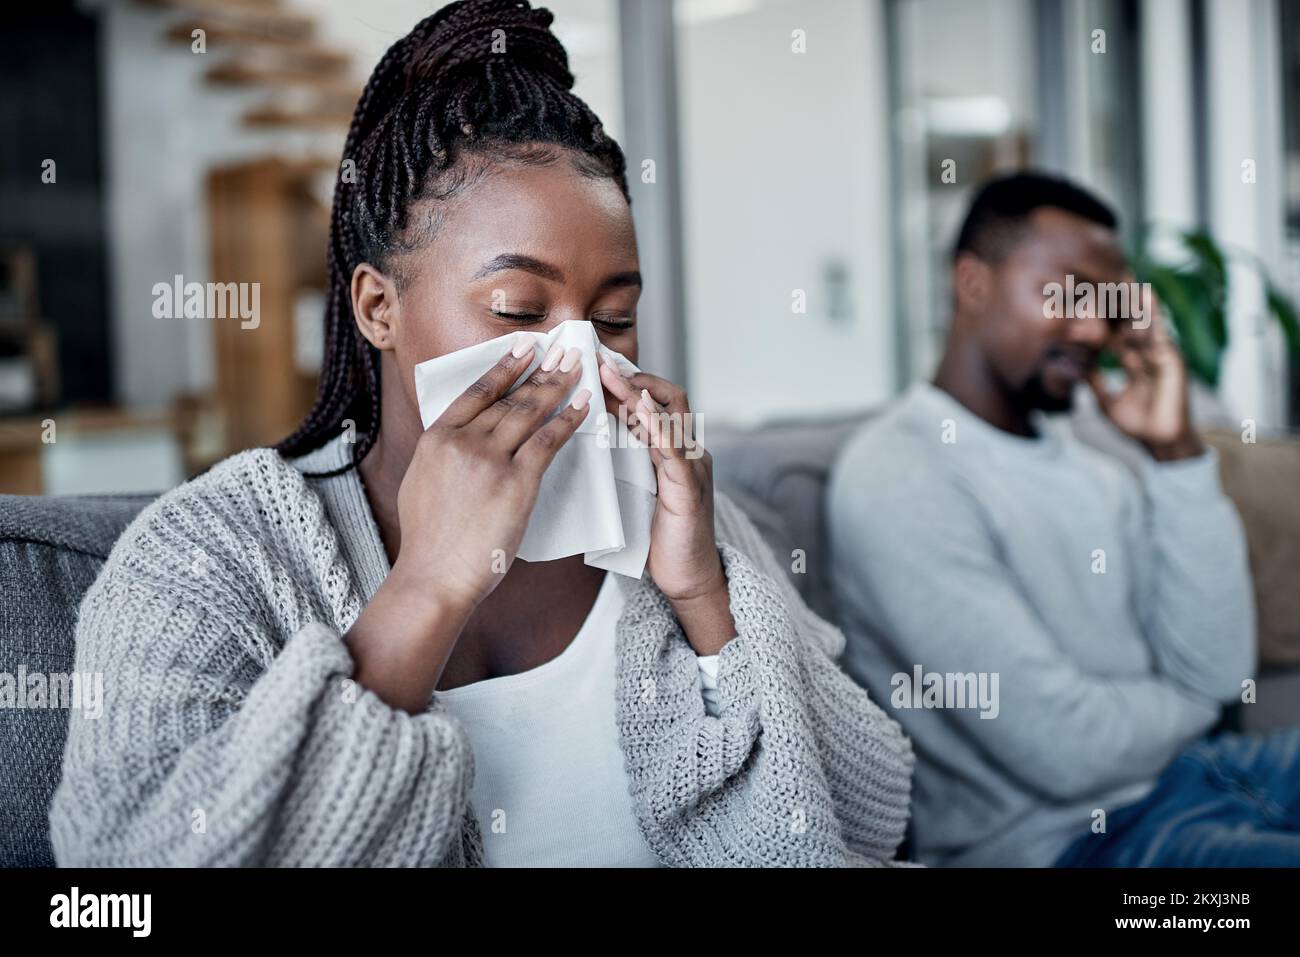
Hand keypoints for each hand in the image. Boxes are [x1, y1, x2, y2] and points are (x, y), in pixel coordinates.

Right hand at [391, 341, 590, 611]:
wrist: (436, 575)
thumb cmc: (430, 539)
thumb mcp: (421, 482)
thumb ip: (443, 452)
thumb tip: (458, 434)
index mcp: (437, 438)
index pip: (477, 391)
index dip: (504, 366)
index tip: (524, 347)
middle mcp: (463, 442)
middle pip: (509, 398)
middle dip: (541, 370)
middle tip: (563, 349)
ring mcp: (490, 461)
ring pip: (530, 413)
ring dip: (558, 386)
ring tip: (578, 368)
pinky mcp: (516, 483)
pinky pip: (548, 442)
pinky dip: (568, 421)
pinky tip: (583, 406)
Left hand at [599, 355, 734, 654]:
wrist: (687, 579)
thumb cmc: (658, 539)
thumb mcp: (634, 492)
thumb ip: (620, 466)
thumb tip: (581, 442)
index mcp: (672, 451)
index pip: (655, 402)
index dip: (627, 381)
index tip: (594, 364)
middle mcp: (686, 452)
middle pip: (667, 397)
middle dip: (632, 377)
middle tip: (597, 360)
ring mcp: (691, 468)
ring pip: (671, 417)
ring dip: (638, 393)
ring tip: (610, 374)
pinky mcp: (689, 490)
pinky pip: (674, 451)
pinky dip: (657, 426)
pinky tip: (639, 411)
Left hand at [1088, 285, 1202, 460]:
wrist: (1160, 442)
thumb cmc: (1137, 424)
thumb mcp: (1105, 401)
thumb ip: (1094, 383)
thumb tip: (1074, 369)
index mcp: (1132, 360)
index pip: (1114, 333)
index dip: (1100, 317)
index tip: (1081, 298)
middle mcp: (1146, 353)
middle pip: (1128, 321)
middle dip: (1116, 301)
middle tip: (1100, 276)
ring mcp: (1160, 353)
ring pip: (1143, 320)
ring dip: (1132, 299)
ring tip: (1121, 275)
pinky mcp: (1172, 358)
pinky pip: (1160, 330)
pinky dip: (1152, 312)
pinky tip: (1144, 294)